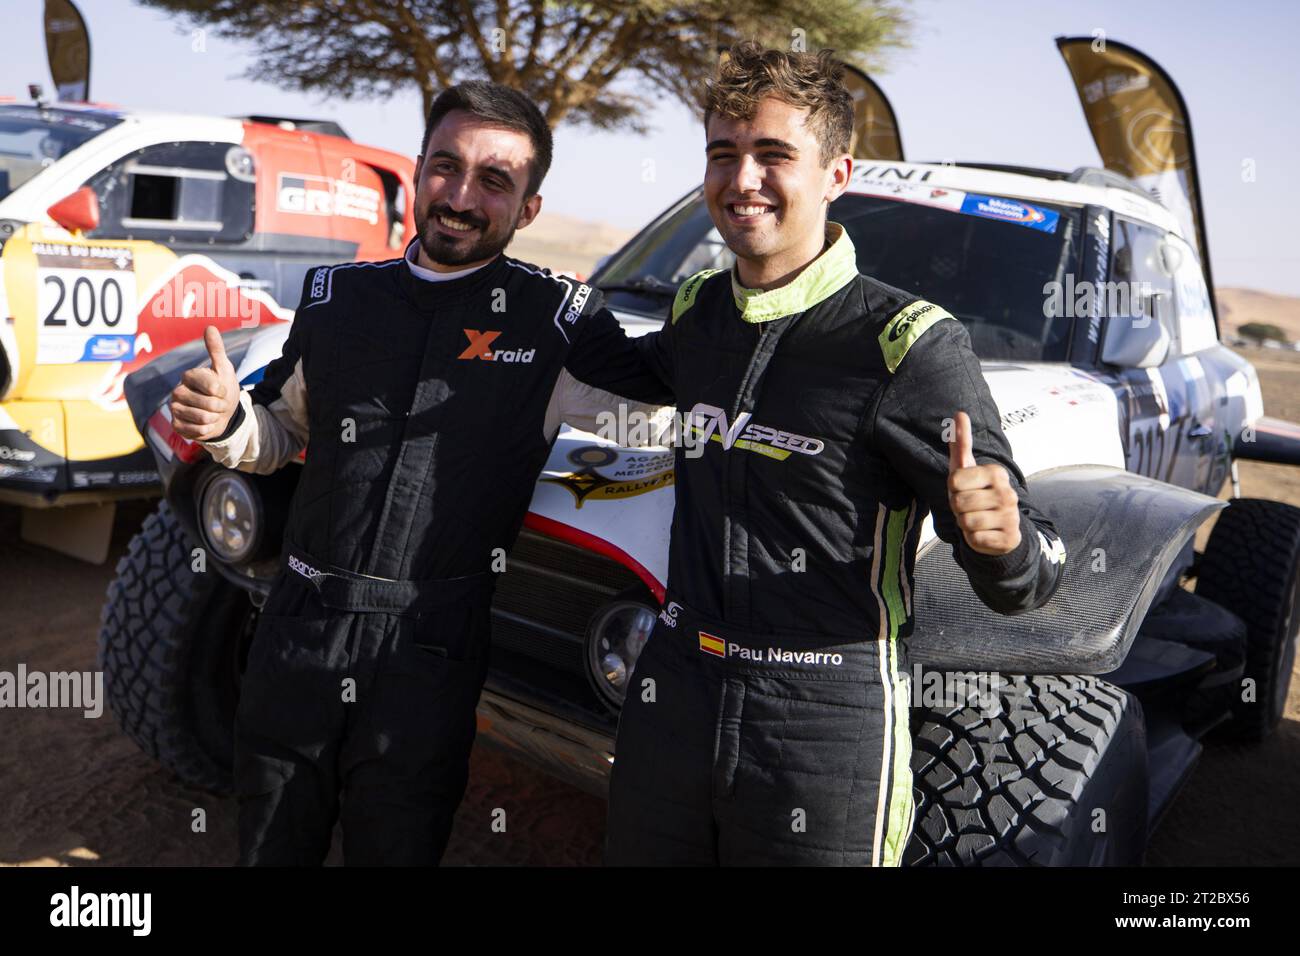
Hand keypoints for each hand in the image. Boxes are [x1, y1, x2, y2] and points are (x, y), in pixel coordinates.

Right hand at [169, 326, 239, 440]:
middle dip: (221, 407)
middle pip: (208, 404)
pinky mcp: (176, 426)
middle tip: (219, 404)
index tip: (222, 390)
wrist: (222, 414)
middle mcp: (178, 391)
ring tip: (213, 413)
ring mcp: (175, 409)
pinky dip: (208, 429)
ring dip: (215, 418)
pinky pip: (198, 431)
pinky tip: (206, 424)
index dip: (223, 391)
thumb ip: (216, 350)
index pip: (212, 386)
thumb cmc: (223, 390)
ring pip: (203, 418)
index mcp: (189, 376)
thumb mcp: (224, 369)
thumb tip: (210, 327)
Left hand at [947, 411, 1021, 555]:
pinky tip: (985, 533)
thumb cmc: (976, 494)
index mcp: (996, 473)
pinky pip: (975, 539)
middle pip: (958, 503)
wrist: (999, 528)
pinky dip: (974, 539)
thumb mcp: (965, 469)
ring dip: (965, 524)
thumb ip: (961, 443)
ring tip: (977, 519)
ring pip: (966, 522)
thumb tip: (959, 413)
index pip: (954, 480)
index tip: (964, 490)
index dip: (953, 489)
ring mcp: (1010, 516)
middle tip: (970, 507)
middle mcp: (1007, 493)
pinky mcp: (1009, 538)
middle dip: (958, 508)